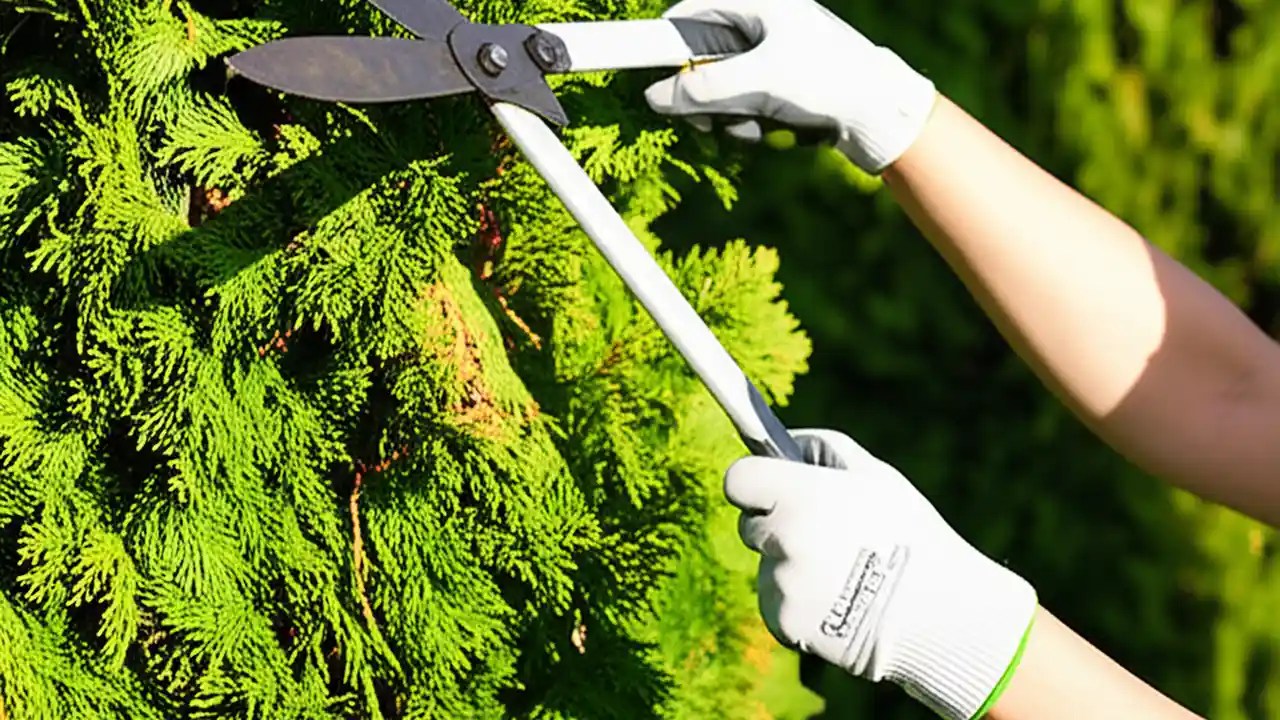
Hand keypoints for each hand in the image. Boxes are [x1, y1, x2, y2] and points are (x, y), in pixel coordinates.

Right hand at [643, 0, 937, 173]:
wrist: (883, 114)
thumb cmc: (827, 82)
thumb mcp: (758, 84)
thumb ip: (702, 90)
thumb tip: (655, 98)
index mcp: (761, 2)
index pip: (691, 10)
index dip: (667, 42)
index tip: (650, 73)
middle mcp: (766, 21)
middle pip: (703, 56)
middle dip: (705, 94)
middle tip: (707, 121)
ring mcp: (774, 53)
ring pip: (723, 86)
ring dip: (732, 115)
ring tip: (758, 126)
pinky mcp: (783, 83)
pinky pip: (746, 102)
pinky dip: (753, 121)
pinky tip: (776, 129)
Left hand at [725, 429, 1037, 719]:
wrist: (937, 614)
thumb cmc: (907, 535)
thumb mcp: (874, 475)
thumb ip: (821, 449)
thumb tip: (780, 444)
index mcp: (799, 496)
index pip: (738, 480)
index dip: (754, 483)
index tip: (770, 490)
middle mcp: (782, 540)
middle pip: (749, 526)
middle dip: (776, 526)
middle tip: (825, 536)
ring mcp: (780, 585)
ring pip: (767, 567)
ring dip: (791, 568)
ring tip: (841, 575)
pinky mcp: (782, 622)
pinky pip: (777, 603)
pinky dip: (798, 603)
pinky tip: (836, 602)